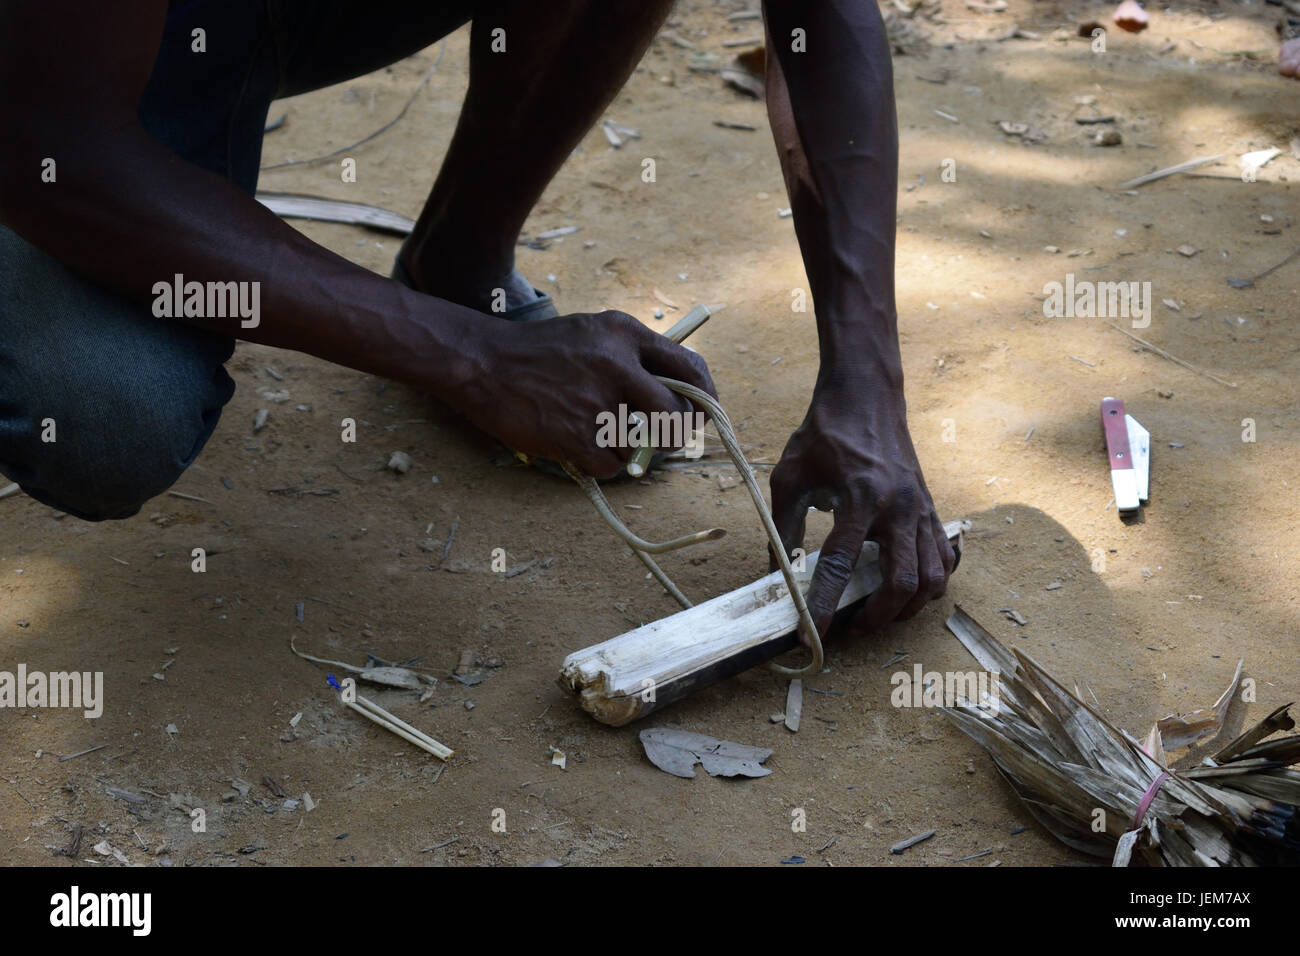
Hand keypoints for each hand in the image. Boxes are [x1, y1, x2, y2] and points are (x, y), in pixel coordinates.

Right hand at [464, 310, 715, 476]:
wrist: (482, 362)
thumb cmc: (541, 350)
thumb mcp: (594, 331)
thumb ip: (636, 354)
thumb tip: (679, 391)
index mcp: (625, 335)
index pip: (691, 368)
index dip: (704, 398)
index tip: (700, 415)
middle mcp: (617, 366)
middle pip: (675, 417)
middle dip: (673, 435)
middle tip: (659, 438)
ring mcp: (596, 403)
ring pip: (643, 447)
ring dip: (628, 450)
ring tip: (600, 433)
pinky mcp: (575, 436)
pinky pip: (613, 467)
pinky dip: (602, 464)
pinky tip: (581, 446)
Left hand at [769, 382, 952, 638]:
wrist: (866, 397)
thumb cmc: (824, 434)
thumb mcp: (790, 477)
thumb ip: (782, 529)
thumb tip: (773, 577)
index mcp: (859, 496)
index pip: (840, 564)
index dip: (823, 604)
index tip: (811, 635)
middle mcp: (898, 507)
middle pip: (902, 582)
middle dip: (877, 617)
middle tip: (849, 629)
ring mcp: (922, 510)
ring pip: (933, 578)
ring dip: (907, 607)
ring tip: (877, 614)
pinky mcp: (932, 511)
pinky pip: (943, 560)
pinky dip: (929, 585)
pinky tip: (904, 590)